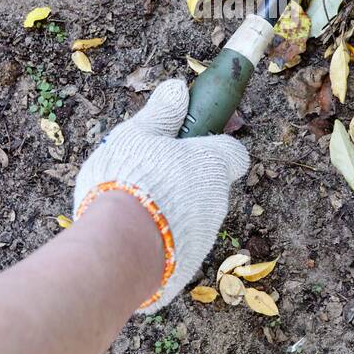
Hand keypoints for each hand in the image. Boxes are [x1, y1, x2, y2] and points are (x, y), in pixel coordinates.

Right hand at [72, 80, 249, 310]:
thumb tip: (177, 89)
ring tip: (133, 207)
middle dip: (185, 179)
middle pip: (209, 184)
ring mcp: (205, 236)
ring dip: (172, 209)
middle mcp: (217, 201)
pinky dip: (161, 237)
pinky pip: (177, 243)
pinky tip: (132, 234)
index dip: (214, 146)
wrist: (119, 250)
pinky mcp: (187, 265)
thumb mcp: (138, 135)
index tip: (189, 143)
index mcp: (213, 165)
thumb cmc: (130, 180)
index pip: (234, 153)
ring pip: (193, 215)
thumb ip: (161, 113)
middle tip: (148, 174)